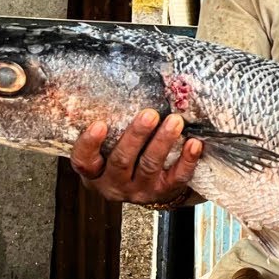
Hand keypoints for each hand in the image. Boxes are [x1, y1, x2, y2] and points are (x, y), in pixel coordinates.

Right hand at [71, 109, 203, 207]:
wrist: (147, 190)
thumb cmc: (123, 160)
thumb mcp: (107, 151)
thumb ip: (110, 130)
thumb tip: (119, 87)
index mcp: (95, 173)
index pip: (84, 162)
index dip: (89, 145)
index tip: (99, 124)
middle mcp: (115, 184)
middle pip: (122, 160)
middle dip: (136, 136)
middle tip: (150, 114)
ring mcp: (141, 190)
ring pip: (150, 165)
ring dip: (163, 141)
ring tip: (174, 121)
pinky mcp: (165, 191)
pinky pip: (178, 177)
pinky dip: (187, 160)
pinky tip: (193, 143)